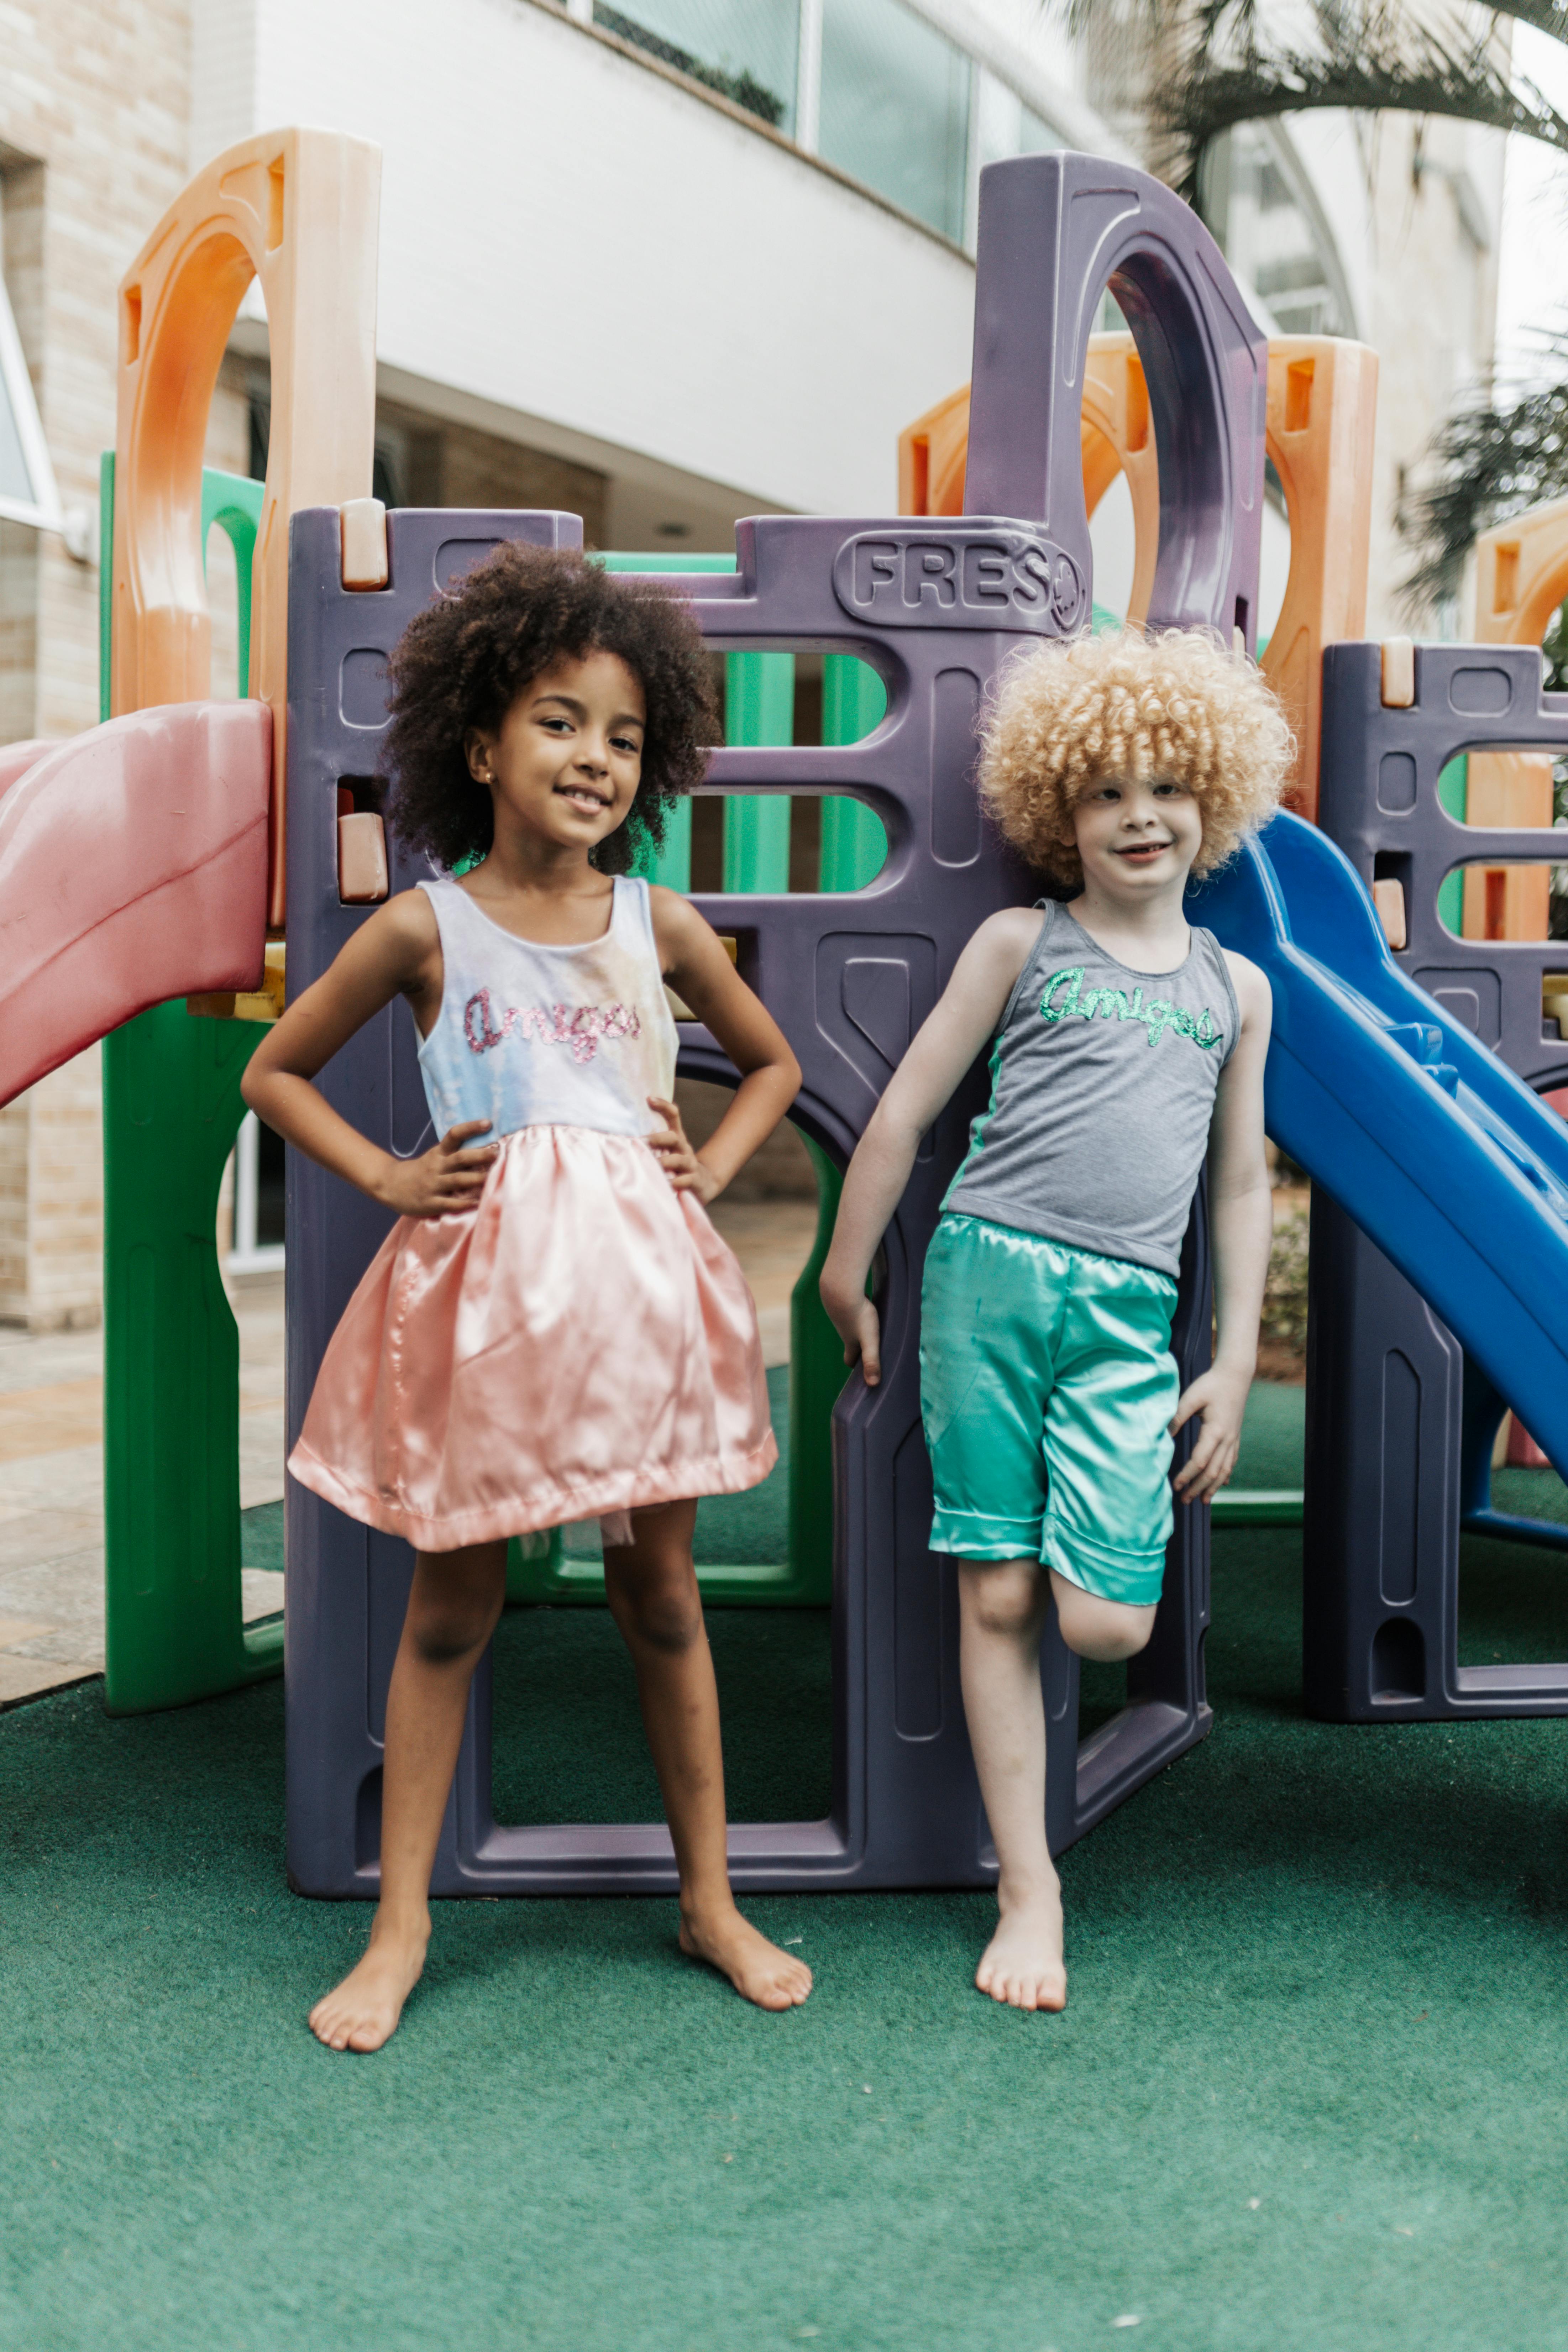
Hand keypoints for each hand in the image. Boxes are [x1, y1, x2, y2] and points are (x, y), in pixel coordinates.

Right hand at [375, 1119, 496, 1216]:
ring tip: (494, 1177)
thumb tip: (487, 1149)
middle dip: (481, 1155)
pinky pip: (451, 1203)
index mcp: (439, 1153)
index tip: (488, 1123)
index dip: (470, 1128)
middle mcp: (436, 1167)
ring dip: (478, 1179)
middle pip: (461, 1158)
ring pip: (458, 1180)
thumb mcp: (434, 1156)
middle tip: (498, 1153)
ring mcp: (433, 1185)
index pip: (454, 1135)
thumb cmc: (421, 1171)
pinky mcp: (431, 1203)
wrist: (390, 1185)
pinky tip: (478, 1202)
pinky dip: (465, 1203)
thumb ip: (455, 1153)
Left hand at [646, 1096, 719, 1203]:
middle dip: (657, 1139)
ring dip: (663, 1162)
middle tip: (641, 1142)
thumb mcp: (667, 1151)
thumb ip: (652, 1143)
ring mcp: (690, 1164)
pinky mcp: (694, 1181)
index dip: (663, 1106)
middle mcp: (684, 1148)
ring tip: (652, 1166)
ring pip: (678, 1159)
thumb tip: (624, 1136)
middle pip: (673, 1137)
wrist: (704, 1183)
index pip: (673, 1116)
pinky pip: (685, 1181)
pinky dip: (674, 1183)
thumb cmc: (676, 1166)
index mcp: (676, 1138)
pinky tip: (664, 1186)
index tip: (649, 1099)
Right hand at [820, 1276, 881, 1386]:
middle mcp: (844, 1330)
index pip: (850, 1358)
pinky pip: (851, 1309)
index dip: (856, 1364)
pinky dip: (858, 1311)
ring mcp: (843, 1314)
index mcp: (850, 1342)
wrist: (841, 1289)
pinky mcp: (845, 1301)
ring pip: (851, 1325)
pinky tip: (866, 1306)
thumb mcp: (870, 1340)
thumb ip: (872, 1360)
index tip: (863, 1369)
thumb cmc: (858, 1316)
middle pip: (850, 1342)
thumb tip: (873, 1385)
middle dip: (858, 1347)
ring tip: (872, 1328)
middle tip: (870, 1349)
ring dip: (859, 1328)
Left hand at [1170, 1362, 1250, 1502]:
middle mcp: (1227, 1439)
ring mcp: (1234, 1439)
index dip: (1187, 1475)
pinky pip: (1231, 1461)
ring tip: (1203, 1500)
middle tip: (1185, 1500)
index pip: (1200, 1461)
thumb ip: (1177, 1416)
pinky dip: (1225, 1475)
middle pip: (1213, 1472)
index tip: (1175, 1485)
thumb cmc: (1211, 1384)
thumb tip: (1164, 1435)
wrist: (1235, 1375)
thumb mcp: (1191, 1396)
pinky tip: (1222, 1483)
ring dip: (1213, 1487)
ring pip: (1225, 1470)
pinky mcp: (1235, 1436)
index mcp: (1215, 1431)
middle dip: (1198, 1487)